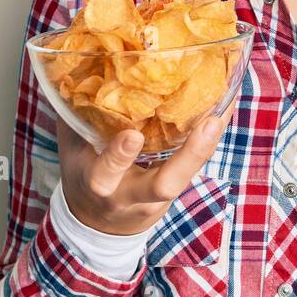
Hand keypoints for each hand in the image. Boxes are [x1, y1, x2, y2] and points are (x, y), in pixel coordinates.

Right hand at [55, 111, 229, 235]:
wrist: (99, 226)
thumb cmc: (84, 178)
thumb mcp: (72, 154)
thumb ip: (72, 119)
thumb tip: (74, 69)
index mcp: (100, 185)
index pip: (105, 175)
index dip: (118, 158)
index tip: (132, 136)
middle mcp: (133, 195)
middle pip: (165, 186)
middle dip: (188, 157)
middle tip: (210, 122)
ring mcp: (159, 196)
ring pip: (189, 175)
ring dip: (208, 144)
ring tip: (223, 111)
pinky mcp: (176, 189)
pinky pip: (196, 166)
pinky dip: (209, 139)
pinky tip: (224, 108)